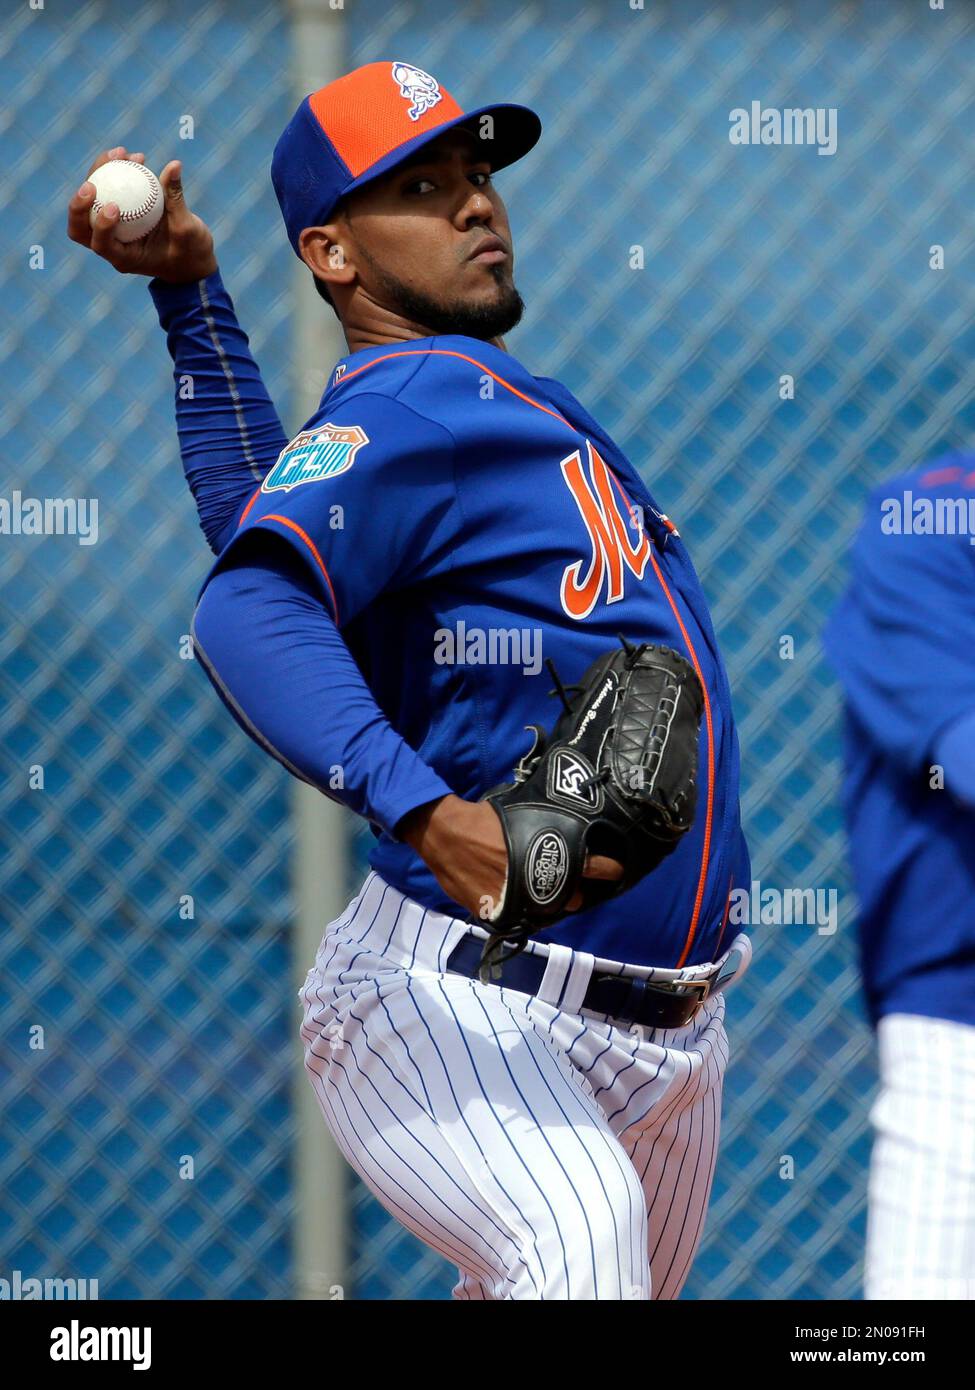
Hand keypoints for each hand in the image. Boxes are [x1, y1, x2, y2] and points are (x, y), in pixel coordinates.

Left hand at [66, 145, 217, 283]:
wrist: (192, 258)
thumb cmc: (192, 252)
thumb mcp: (188, 228)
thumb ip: (176, 198)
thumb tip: (174, 165)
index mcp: (125, 258)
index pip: (101, 244)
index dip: (100, 226)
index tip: (114, 206)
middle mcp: (112, 245)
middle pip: (81, 227)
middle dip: (79, 205)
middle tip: (91, 184)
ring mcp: (111, 230)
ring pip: (89, 205)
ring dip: (97, 176)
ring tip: (120, 154)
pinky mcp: (117, 216)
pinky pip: (106, 192)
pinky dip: (113, 173)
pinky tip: (129, 156)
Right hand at [401, 794, 623, 921]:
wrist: (446, 835)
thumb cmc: (484, 822)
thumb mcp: (523, 818)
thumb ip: (543, 835)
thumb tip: (562, 835)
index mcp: (548, 855)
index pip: (591, 866)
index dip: (607, 870)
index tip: (616, 871)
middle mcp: (538, 883)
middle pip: (573, 898)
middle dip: (575, 892)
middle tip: (570, 883)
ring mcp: (518, 901)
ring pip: (548, 913)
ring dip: (549, 904)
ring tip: (542, 892)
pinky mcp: (497, 913)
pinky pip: (518, 917)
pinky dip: (519, 909)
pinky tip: (516, 898)